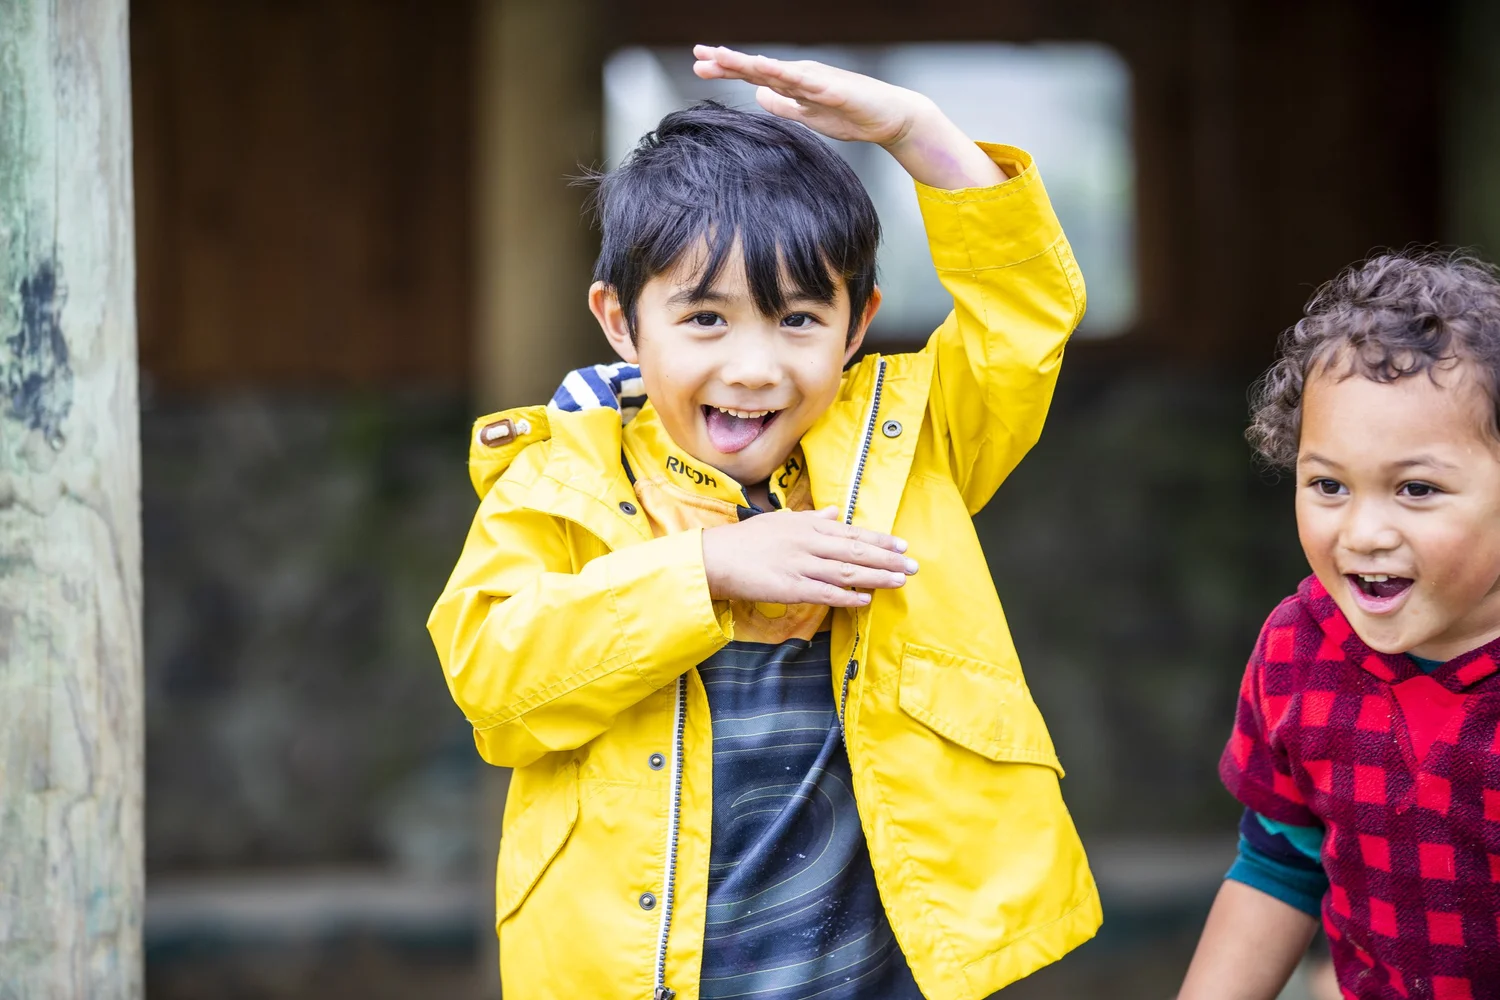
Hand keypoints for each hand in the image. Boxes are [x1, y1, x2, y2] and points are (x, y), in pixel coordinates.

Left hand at [692, 44, 1007, 189]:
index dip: (727, 69)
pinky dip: (782, 74)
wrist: (891, 119)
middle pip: (757, 68)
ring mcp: (816, 80)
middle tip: (698, 54)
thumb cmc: (852, 116)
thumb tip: (757, 97)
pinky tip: (764, 70)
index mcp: (793, 84)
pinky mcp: (832, 89)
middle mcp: (800, 76)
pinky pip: (803, 82)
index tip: (699, 65)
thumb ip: (783, 106)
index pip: (754, 75)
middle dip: (727, 61)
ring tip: (722, 56)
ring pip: (775, 70)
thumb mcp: (808, 116)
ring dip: (748, 62)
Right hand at [701, 507, 916, 606]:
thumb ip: (811, 518)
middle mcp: (808, 543)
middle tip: (913, 565)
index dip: (880, 539)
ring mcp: (800, 566)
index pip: (851, 531)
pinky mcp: (790, 588)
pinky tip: (866, 600)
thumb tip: (835, 512)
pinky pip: (825, 593)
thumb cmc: (747, 539)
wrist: (716, 557)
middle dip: (887, 558)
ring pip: (846, 571)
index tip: (902, 545)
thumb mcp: (780, 520)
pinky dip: (848, 596)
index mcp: (807, 525)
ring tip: (900, 581)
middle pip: (856, 550)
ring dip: (876, 577)